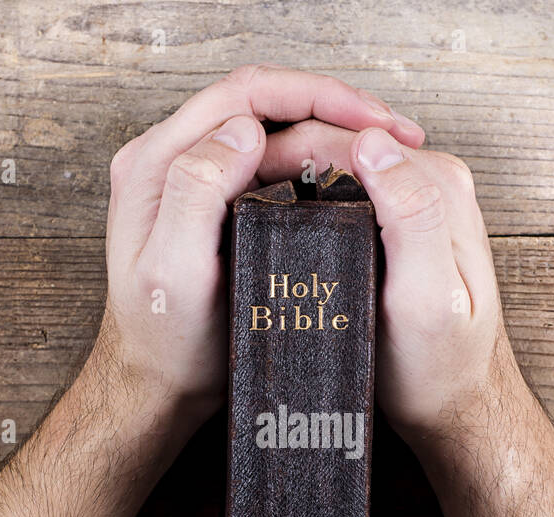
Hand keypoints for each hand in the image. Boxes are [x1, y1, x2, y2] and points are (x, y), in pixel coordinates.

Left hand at [94, 65, 424, 424]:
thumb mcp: (172, 272)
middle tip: (398, 132)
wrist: (157, 385)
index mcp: (156, 162)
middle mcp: (171, 158)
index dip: (316, 96)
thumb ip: (195, 192)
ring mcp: (194, 177)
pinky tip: (355, 175)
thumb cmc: (165, 342)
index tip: (373, 119)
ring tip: (388, 149)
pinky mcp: (215, 201)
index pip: (245, 94)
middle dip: (335, 107)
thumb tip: (245, 131)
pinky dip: (317, 159)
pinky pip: (272, 161)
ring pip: (272, 128)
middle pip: (263, 101)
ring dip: (331, 129)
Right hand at [259, 121, 523, 451]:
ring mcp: (413, 199)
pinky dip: (304, 200)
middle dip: (278, 157)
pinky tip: (276, 229)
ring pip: (335, 163)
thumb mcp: (427, 296)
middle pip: (337, 141)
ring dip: (287, 176)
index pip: (345, 136)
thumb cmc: (440, 365)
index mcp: (438, 183)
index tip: (235, 180)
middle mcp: (428, 179)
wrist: (455, 403)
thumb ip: (413, 215)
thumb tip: (372, 143)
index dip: (284, 150)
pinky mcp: (399, 223)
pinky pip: (342, 192)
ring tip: (242, 211)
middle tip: (226, 198)